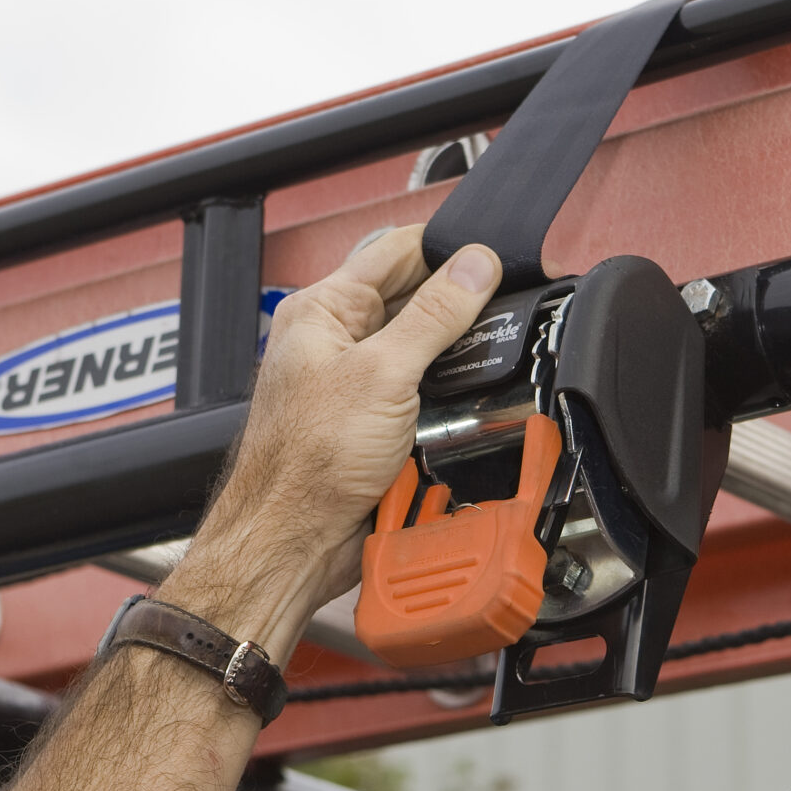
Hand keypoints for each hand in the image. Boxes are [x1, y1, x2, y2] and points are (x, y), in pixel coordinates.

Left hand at [161, 226, 501, 646]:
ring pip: (421, 348)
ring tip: (479, 360)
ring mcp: (354, 381)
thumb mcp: (384, 373)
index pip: (396, 251)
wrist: (294, 539)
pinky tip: (461, 402)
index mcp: (324, 310)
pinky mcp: (371, 420)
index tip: (492, 262)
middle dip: (456, 306)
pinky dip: (445, 398)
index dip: (446, 251)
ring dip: (451, 357)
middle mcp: (335, 340)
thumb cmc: (306, 463)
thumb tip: (475, 266)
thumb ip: (435, 315)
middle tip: (496, 313)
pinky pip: (420, 393)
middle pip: (412, 299)